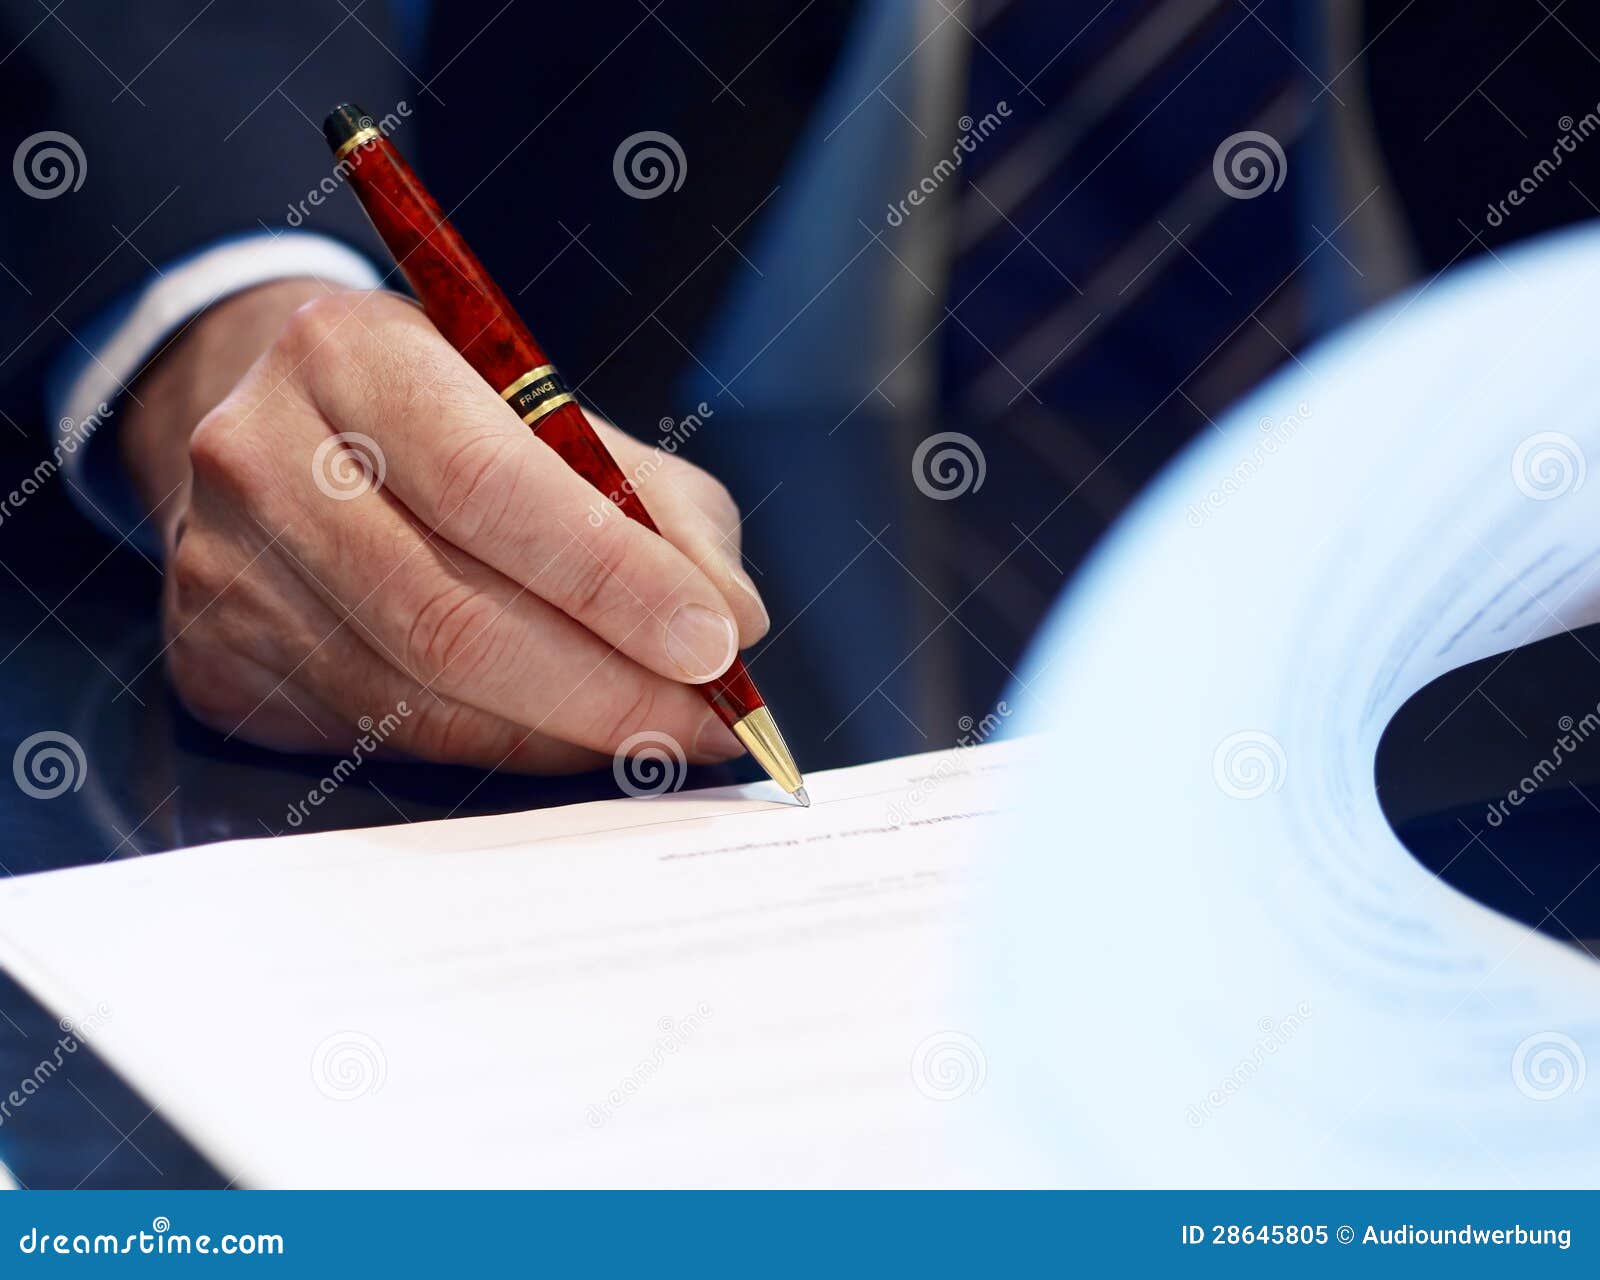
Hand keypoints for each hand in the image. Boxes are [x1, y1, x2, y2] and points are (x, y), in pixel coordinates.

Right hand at [120, 280, 767, 771]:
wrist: (281, 427)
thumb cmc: (447, 420)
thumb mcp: (562, 416)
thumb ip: (661, 508)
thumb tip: (731, 622)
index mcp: (352, 354)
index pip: (489, 485)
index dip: (612, 579)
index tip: (712, 644)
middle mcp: (263, 457)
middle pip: (447, 615)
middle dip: (603, 686)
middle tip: (702, 721)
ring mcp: (225, 570)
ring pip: (419, 696)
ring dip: (563, 732)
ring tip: (658, 733)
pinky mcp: (217, 662)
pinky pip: (385, 736)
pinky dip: (499, 747)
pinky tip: (565, 734)